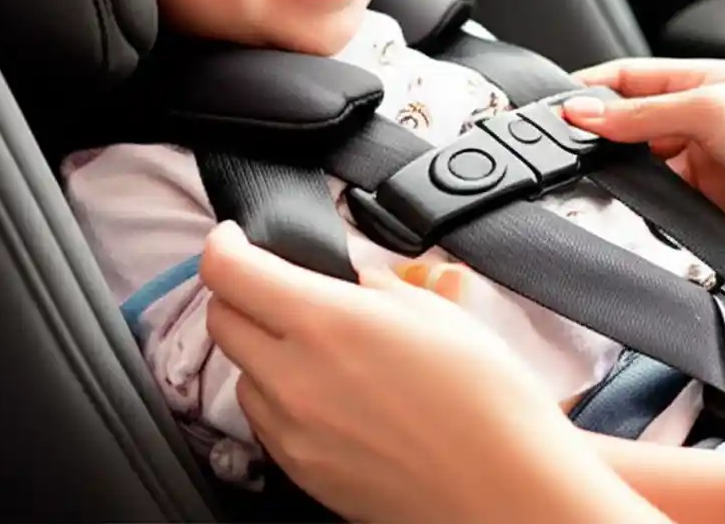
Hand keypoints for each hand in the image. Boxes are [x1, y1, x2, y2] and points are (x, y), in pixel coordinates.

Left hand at [201, 222, 661, 523]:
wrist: (503, 486)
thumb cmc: (486, 400)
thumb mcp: (436, 312)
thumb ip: (374, 286)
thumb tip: (348, 278)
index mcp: (325, 322)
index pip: (228, 272)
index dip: (225, 245)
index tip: (236, 239)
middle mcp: (293, 376)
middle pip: (221, 320)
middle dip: (242, 295)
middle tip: (281, 289)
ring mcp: (291, 430)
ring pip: (241, 373)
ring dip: (264, 351)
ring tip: (324, 353)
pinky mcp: (301, 470)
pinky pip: (266, 421)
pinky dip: (283, 398)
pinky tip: (336, 397)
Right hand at [566, 58, 724, 246]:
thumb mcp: (709, 107)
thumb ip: (640, 116)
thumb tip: (583, 114)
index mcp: (700, 82)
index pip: (628, 81)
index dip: (590, 94)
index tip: (555, 114)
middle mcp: (703, 124)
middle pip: (636, 137)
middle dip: (615, 153)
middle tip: (588, 166)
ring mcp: (712, 169)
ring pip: (655, 183)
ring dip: (645, 193)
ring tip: (636, 199)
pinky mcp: (722, 210)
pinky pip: (681, 218)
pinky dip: (671, 223)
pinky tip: (666, 223)